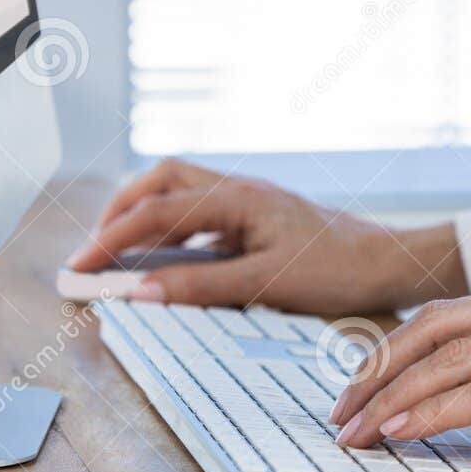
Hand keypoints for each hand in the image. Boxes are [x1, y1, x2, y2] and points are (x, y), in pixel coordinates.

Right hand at [67, 159, 468, 312]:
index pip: (156, 211)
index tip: (79, 267)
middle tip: (94, 251)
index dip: (112, 239)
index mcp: (237, 198)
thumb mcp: (267, 283)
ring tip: (121, 251)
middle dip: (121, 211)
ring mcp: (251, 201)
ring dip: (147, 216)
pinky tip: (172, 261)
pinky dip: (176, 232)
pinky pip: (204, 214)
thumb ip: (202, 286)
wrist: (391, 262)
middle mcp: (240, 189)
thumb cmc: (340, 270)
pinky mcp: (261, 218)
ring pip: (181, 192)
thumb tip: (141, 290)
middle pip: (161, 181)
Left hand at [329, 285, 470, 471]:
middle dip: (379, 371)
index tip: (354, 393)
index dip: (391, 351)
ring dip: (397, 398)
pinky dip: (440, 411)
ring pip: (459, 358)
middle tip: (341, 414)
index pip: (449, 316)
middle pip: (441, 327)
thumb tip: (435, 395)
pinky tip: (407, 431)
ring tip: (360, 432)